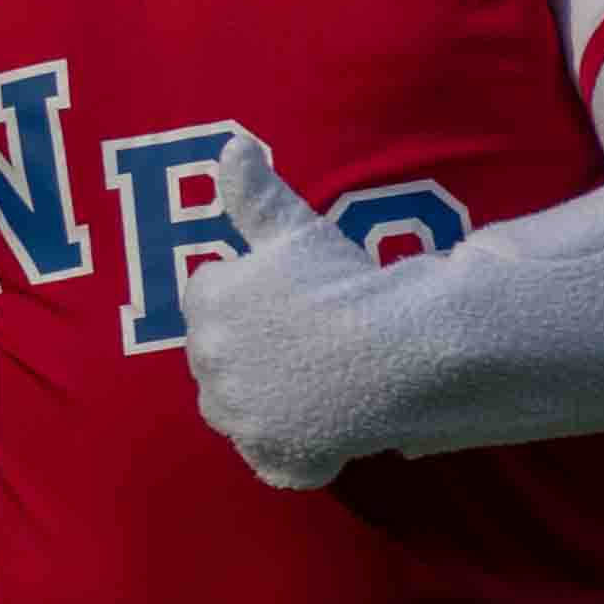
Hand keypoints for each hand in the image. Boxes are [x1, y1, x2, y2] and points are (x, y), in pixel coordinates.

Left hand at [173, 179, 414, 494]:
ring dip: (265, 400)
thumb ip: (254, 194)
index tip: (291, 298)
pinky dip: (293, 451)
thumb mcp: (297, 230)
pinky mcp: (270, 456)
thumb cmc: (346, 281)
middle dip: (253, 348)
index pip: (210, 295)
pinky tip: (326, 425)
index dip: (253, 297)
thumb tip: (230, 145)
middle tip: (308, 339)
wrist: (396, 349)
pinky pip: (272, 457)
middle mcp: (207, 361)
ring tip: (316, 381)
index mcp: (207, 300)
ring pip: (238, 408)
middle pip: (219, 355)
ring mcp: (237, 416)